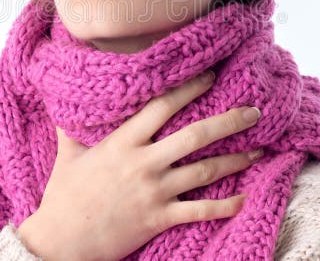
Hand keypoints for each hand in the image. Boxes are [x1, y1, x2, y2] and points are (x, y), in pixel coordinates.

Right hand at [17, 70, 263, 260]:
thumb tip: (65, 105)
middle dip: (228, 121)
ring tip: (257, 150)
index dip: (189, 89)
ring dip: (234, 160)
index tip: (211, 76)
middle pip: (195, 135)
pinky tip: (243, 199)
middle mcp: (143, 163)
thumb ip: (72, 129)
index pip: (162, 106)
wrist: (62, 242)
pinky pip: (198, 210)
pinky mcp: (159, 218)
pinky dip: (224, 206)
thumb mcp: (67, 156)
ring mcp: (154, 191)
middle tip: (254, 112)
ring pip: (204, 170)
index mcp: (122, 142)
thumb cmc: (63, 197)